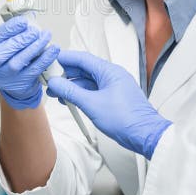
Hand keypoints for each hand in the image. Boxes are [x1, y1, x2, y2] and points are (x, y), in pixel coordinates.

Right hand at [0, 16, 59, 109]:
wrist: (11, 83)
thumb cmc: (6, 58)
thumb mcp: (2, 44)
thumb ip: (12, 32)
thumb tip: (30, 18)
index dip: (9, 29)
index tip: (23, 21)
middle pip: (2, 53)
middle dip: (20, 40)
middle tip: (34, 31)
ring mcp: (4, 78)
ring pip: (17, 62)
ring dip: (34, 47)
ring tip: (45, 36)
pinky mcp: (19, 84)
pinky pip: (33, 71)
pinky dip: (44, 59)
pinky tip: (52, 50)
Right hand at [46, 50, 170, 158]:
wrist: (146, 136)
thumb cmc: (125, 119)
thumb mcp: (92, 104)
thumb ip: (71, 92)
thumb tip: (54, 83)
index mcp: (109, 71)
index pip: (82, 59)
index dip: (65, 58)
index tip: (50, 60)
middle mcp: (112, 76)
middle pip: (84, 70)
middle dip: (65, 75)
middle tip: (49, 81)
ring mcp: (114, 87)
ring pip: (88, 82)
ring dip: (72, 86)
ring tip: (56, 94)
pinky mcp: (114, 98)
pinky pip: (94, 91)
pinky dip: (81, 94)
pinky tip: (70, 101)